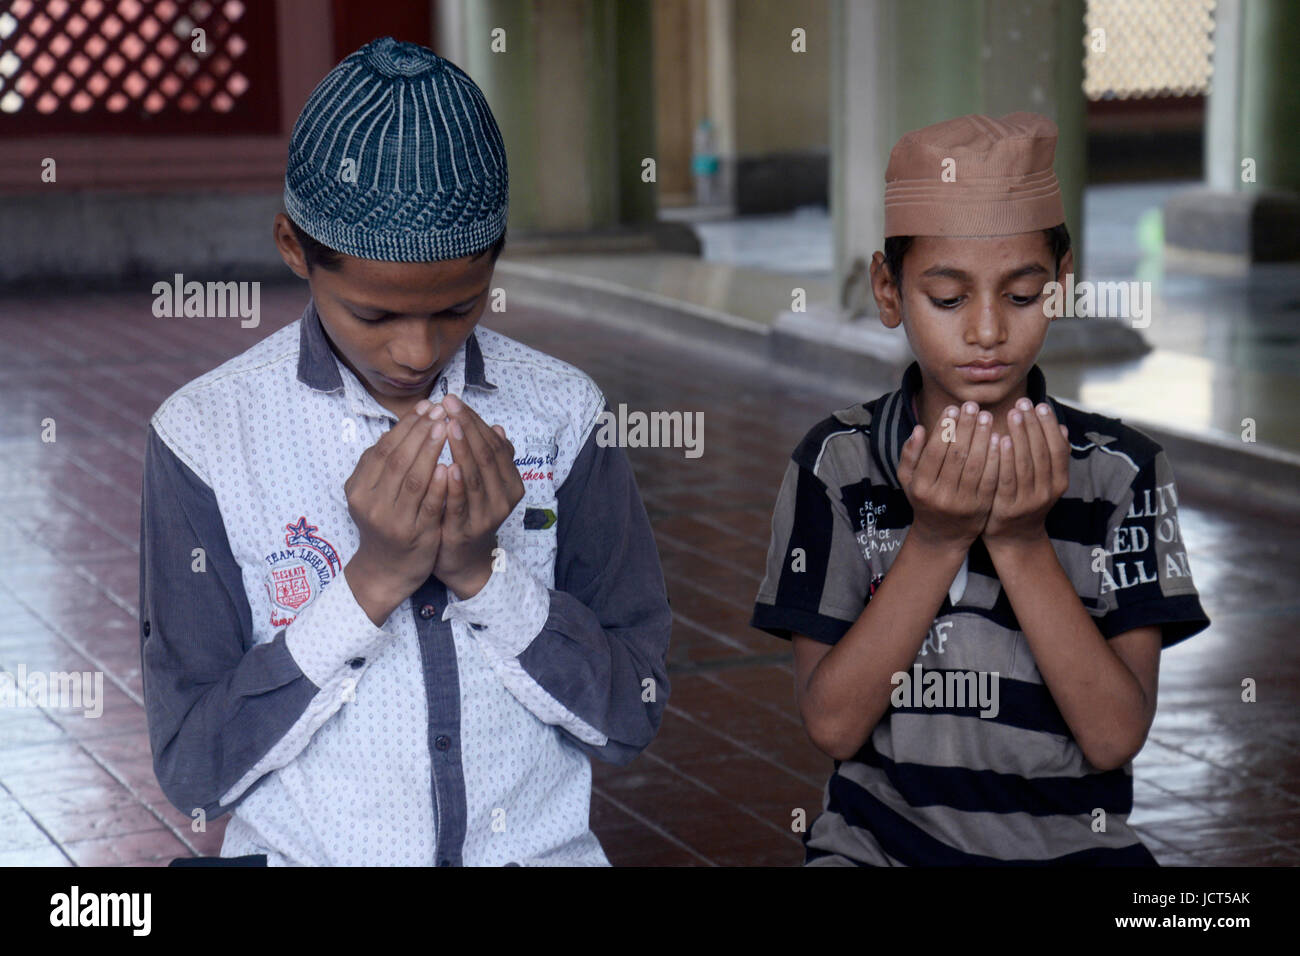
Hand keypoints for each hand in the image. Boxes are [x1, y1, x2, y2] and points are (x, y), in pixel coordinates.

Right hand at [343, 400, 450, 624]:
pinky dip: (438, 484)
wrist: (386, 569)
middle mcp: (370, 502)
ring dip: (430, 450)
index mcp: (359, 487)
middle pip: (397, 459)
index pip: (384, 448)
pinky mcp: (413, 534)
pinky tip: (450, 466)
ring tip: (447, 428)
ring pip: (412, 479)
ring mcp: (391, 520)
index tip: (426, 407)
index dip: (406, 426)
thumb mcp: (374, 491)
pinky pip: (428, 505)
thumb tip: (409, 422)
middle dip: (420, 432)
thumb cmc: (385, 522)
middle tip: (440, 411)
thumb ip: (385, 462)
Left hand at [430, 393, 524, 597]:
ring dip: (462, 449)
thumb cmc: (469, 512)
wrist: (462, 558)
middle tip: (449, 404)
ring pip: (476, 476)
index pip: (493, 444)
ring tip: (448, 426)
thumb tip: (499, 428)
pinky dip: (455, 485)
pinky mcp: (467, 530)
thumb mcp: (482, 482)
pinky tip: (446, 466)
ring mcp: (487, 514)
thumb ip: (489, 457)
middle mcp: (504, 497)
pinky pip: (462, 504)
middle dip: (467, 427)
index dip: (475, 420)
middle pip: (486, 456)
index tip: (453, 401)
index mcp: (510, 481)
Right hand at [897, 401, 1000, 553]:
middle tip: (973, 406)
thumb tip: (919, 429)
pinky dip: (996, 457)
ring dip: (982, 438)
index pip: (934, 451)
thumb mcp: (908, 480)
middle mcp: (941, 496)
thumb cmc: (924, 500)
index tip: (953, 408)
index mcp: (921, 487)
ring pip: (975, 465)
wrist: (943, 535)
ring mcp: (963, 503)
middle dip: (966, 427)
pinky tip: (1000, 438)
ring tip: (987, 417)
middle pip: (956, 455)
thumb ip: (910, 455)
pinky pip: (990, 477)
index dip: (944, 428)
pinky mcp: (982, 506)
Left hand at [983, 398, 1069, 545]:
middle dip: (1034, 424)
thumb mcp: (1044, 480)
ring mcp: (1029, 500)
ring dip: (1021, 436)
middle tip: (1024, 403)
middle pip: (1042, 452)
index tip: (1040, 404)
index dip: (1050, 426)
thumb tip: (1063, 427)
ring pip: (1027, 463)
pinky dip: (1006, 458)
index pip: (1058, 448)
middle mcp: (1048, 490)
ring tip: (1013, 414)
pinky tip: (1000, 439)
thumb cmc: (1025, 500)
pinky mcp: (1009, 507)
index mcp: (1059, 482)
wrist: (1014, 539)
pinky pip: (1008, 478)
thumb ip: (1051, 457)